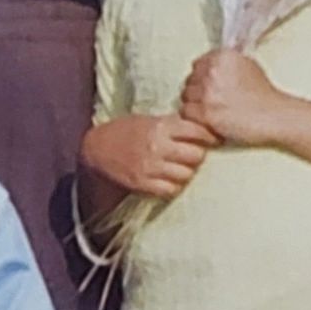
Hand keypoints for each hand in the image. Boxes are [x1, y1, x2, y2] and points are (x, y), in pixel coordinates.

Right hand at [82, 113, 216, 199]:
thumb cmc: (126, 130)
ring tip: (182, 167)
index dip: (209, 136)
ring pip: (187, 174)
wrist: (97, 148)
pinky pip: (171, 189)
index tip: (213, 139)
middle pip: (196, 155)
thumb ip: (173, 125)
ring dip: (188, 172)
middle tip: (195, 154)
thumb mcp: (149, 120)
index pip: (197, 131)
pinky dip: (175, 186)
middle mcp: (158, 146)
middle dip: (199, 155)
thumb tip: (202, 130)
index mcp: (161, 126)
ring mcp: (150, 167)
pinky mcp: (143, 183)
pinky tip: (170, 179)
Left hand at [179, 49, 289, 147]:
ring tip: (210, 111)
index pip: (197, 64)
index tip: (210, 86)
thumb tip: (211, 65)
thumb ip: (226, 62)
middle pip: (189, 80)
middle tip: (211, 101)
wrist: (273, 115)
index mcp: (222, 57)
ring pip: (185, 97)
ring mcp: (207, 92)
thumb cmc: (264, 94)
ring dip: (194, 105)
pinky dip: (195, 118)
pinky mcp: (205, 112)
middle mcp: (212, 71)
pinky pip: (186, 113)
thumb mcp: (248, 65)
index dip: (202, 77)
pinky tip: (208, 120)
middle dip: (197, 91)